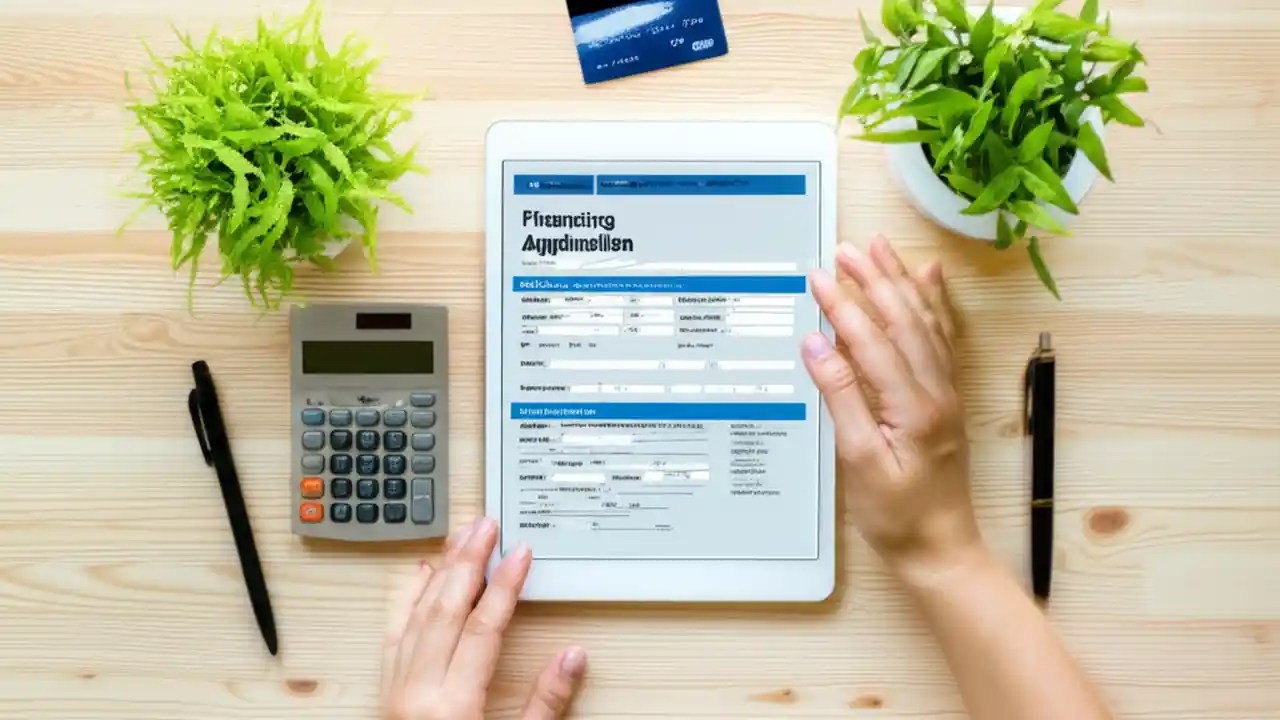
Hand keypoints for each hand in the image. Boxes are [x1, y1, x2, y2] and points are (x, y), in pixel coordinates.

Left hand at [383, 517, 587, 719]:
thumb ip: (545, 702)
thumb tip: (572, 657)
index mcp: (454, 706)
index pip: (483, 629)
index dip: (504, 586)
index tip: (519, 554)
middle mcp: (418, 690)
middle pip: (446, 610)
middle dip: (469, 562)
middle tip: (486, 527)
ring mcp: (397, 687)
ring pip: (418, 614)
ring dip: (442, 571)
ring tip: (461, 539)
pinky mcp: (386, 689)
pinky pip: (395, 632)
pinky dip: (409, 597)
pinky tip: (422, 573)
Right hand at [802, 236, 981, 580]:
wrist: (941, 549)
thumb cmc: (898, 516)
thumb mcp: (860, 461)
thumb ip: (842, 398)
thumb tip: (818, 347)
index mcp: (912, 405)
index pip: (872, 339)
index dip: (844, 304)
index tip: (819, 276)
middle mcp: (935, 391)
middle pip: (904, 319)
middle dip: (873, 279)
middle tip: (845, 250)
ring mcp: (945, 393)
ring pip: (925, 322)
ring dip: (901, 282)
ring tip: (881, 249)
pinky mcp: (945, 400)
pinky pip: (942, 339)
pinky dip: (934, 305)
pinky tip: (930, 281)